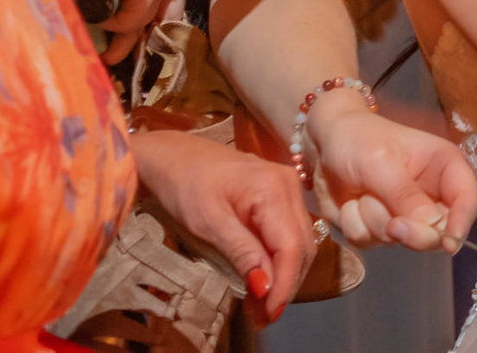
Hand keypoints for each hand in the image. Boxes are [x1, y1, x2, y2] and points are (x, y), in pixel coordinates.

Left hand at [65, 0, 176, 65]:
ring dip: (149, 20)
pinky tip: (157, 4)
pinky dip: (162, 1)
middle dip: (130, 38)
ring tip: (139, 34)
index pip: (131, 23)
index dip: (114, 35)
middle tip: (111, 58)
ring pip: (164, 5)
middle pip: (147, 18)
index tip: (93, 36)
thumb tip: (37, 4)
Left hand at [131, 128, 315, 321]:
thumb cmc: (185, 185)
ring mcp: (288, 190)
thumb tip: (265, 287)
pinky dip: (278, 262)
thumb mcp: (208, 222)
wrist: (174, 157)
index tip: (269, 314)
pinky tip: (261, 281)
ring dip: (283, 277)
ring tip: (260, 307)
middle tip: (262, 318)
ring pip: (299, 243)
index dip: (285, 284)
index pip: (292, 247)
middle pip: (302, 247)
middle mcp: (290, 187)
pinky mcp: (280, 197)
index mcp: (274, 189)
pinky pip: (288, 235)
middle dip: (285, 286)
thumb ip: (241, 252)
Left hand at [306, 102, 476, 251]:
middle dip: (411, 232)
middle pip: (438, 232)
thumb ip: (405, 194)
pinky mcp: (378, 228)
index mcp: (444, 167)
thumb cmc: (358, 139)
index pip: (468, 199)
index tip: (449, 244)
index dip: (462, 223)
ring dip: (373, 221)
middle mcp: (431, 194)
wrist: (323, 143)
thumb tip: (434, 227)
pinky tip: (351, 202)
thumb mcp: (381, 161)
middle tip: (393, 225)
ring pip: (398, 240)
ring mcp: (404, 215)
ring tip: (362, 193)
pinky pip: (370, 242)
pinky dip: (355, 225)